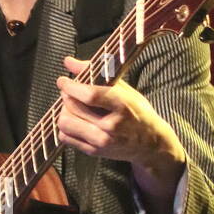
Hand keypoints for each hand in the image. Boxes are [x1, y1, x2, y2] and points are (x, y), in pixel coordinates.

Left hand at [57, 53, 185, 213]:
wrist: (150, 144)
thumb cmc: (137, 113)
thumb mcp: (124, 90)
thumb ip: (96, 74)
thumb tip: (69, 61)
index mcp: (122, 105)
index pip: (90, 95)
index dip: (71, 86)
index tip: (63, 81)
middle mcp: (111, 125)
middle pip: (73, 108)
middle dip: (66, 97)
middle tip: (70, 93)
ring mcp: (102, 141)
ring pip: (65, 123)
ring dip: (64, 112)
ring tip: (72, 108)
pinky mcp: (94, 152)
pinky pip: (65, 137)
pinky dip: (65, 128)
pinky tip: (75, 122)